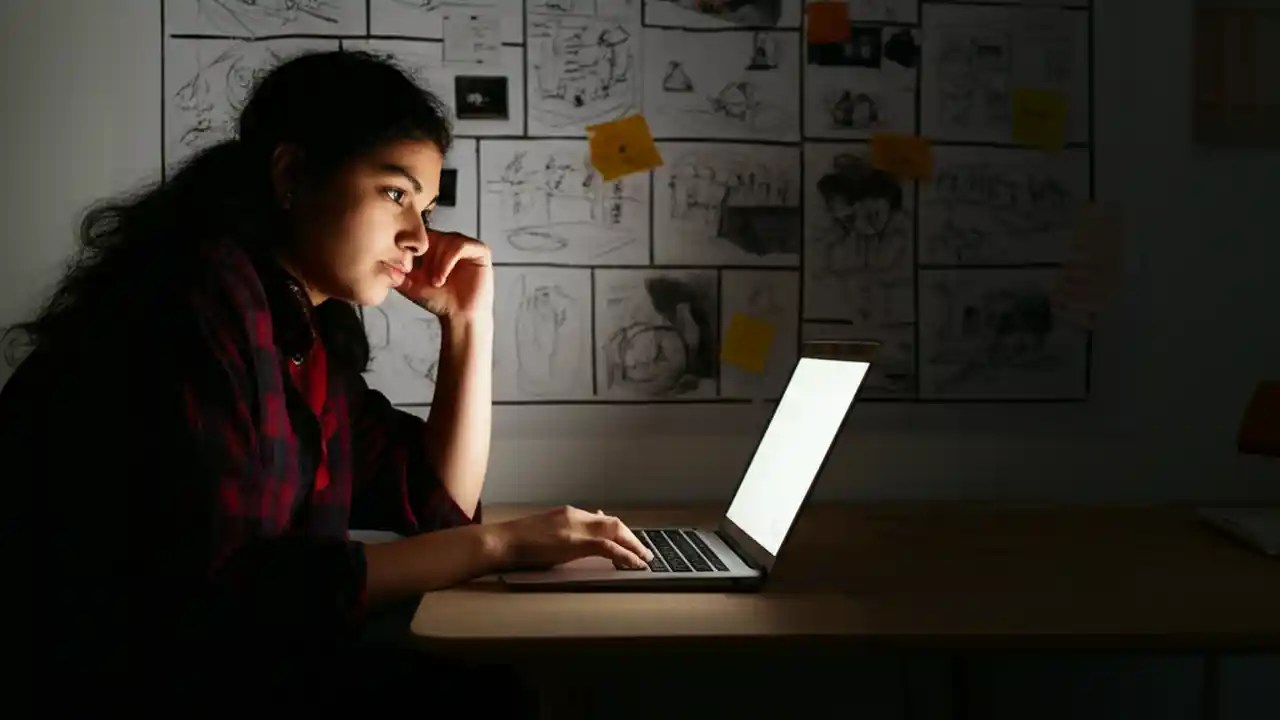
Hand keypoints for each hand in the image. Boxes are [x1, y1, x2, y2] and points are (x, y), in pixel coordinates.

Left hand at [398, 231, 493, 320]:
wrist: (459, 316)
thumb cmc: (439, 301)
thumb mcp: (410, 284)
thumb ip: (395, 273)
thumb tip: (377, 263)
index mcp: (436, 246)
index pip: (420, 234)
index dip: (411, 247)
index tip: (406, 266)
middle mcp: (451, 242)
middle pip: (432, 235)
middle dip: (424, 256)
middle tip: (421, 277)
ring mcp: (466, 245)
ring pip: (446, 239)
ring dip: (437, 261)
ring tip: (435, 282)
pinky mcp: (480, 251)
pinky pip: (460, 245)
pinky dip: (448, 261)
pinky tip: (442, 277)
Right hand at [491, 506, 654, 569]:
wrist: (501, 542)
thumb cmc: (517, 543)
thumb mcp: (544, 534)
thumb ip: (563, 534)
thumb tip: (579, 541)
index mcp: (567, 513)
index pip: (601, 519)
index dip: (618, 531)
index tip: (628, 540)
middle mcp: (575, 515)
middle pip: (613, 523)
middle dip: (631, 537)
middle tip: (643, 551)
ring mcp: (576, 527)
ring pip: (615, 531)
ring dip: (633, 546)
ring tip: (644, 559)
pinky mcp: (575, 542)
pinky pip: (609, 547)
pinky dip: (625, 555)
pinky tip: (634, 564)